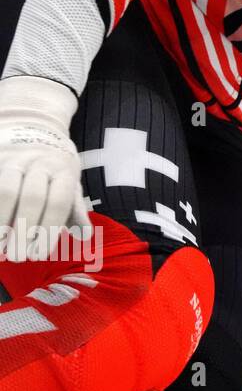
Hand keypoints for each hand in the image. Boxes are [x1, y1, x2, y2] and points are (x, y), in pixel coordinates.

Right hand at [0, 75, 88, 261]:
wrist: (35, 132)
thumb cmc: (54, 171)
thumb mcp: (70, 186)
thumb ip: (74, 210)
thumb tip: (84, 236)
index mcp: (63, 170)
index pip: (58, 201)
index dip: (48, 229)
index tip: (38, 255)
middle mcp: (39, 163)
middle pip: (31, 197)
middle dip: (24, 229)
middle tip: (17, 257)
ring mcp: (14, 160)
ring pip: (6, 189)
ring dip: (0, 221)